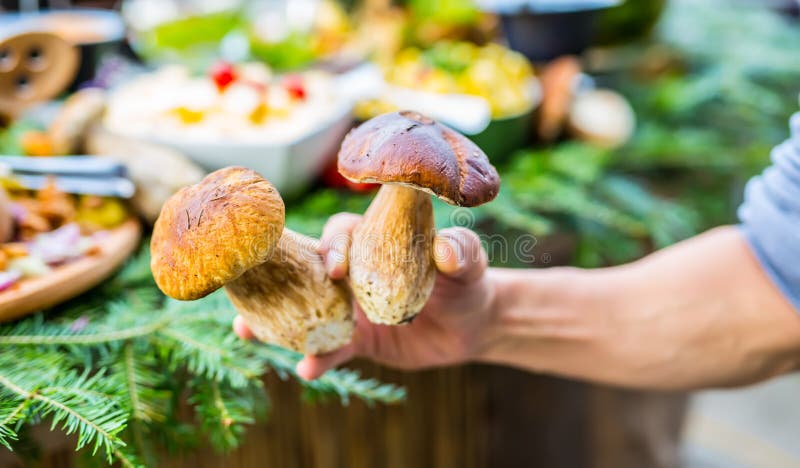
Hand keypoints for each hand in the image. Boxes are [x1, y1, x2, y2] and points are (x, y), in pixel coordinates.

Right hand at [233, 213, 496, 379]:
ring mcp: (352, 308)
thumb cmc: (468, 281)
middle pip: (307, 270)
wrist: (472, 325)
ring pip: (308, 312)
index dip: (332, 246)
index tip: (334, 267)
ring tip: (248, 332)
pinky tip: (307, 369)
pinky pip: (331, 349)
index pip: (343, 236)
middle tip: (248, 290)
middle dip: (277, 278)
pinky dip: (317, 359)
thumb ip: (461, 251)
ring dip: (277, 321)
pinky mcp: (358, 340)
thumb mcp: (470, 263)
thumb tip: (444, 249)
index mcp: (374, 243)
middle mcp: (354, 272)